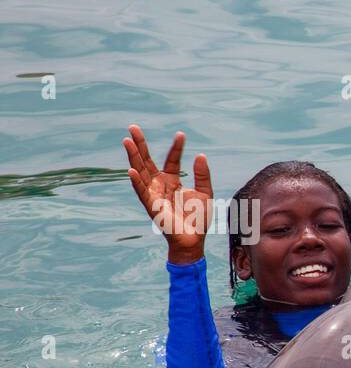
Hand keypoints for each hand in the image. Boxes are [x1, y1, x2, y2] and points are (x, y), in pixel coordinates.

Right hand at [123, 126, 211, 265]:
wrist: (194, 240)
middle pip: (147, 160)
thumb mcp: (205, 192)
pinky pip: (141, 192)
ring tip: (127, 141)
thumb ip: (203, 175)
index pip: (171, 159)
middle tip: (133, 127)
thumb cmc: (198, 219)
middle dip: (140, 144)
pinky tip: (131, 170)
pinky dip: (136, 181)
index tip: (181, 134)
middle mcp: (160, 184)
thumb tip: (200, 155)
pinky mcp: (151, 206)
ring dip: (133, 157)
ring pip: (140, 171)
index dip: (176, 147)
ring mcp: (153, 194)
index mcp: (172, 180)